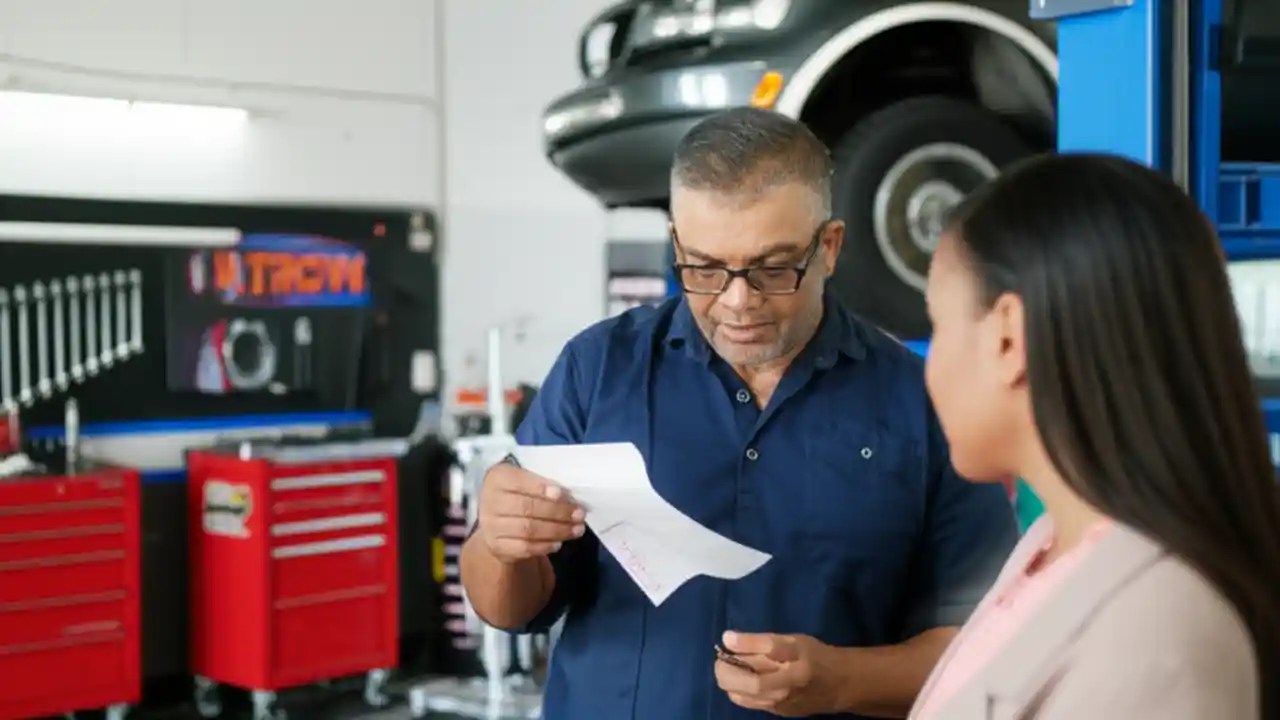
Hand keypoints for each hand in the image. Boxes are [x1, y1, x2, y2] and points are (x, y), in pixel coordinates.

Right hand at [476, 462, 584, 563]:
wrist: (498, 519)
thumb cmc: (520, 494)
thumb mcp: (527, 481)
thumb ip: (544, 484)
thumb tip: (570, 497)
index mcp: (498, 478)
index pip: (518, 481)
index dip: (540, 488)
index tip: (562, 493)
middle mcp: (490, 501)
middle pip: (526, 507)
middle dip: (558, 512)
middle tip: (580, 514)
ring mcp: (491, 526)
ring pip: (527, 529)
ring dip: (556, 530)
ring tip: (576, 529)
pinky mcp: (497, 546)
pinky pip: (524, 548)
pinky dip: (544, 546)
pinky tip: (559, 542)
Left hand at [714, 631, 842, 716]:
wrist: (839, 685)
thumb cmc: (813, 655)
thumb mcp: (794, 640)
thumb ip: (764, 641)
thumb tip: (729, 639)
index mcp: (798, 655)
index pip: (771, 648)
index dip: (745, 642)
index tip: (726, 637)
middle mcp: (791, 680)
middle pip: (752, 681)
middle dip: (727, 669)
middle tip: (721, 658)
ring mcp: (784, 700)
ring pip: (745, 694)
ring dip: (728, 681)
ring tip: (727, 669)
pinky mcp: (779, 712)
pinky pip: (749, 702)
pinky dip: (737, 691)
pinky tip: (739, 682)